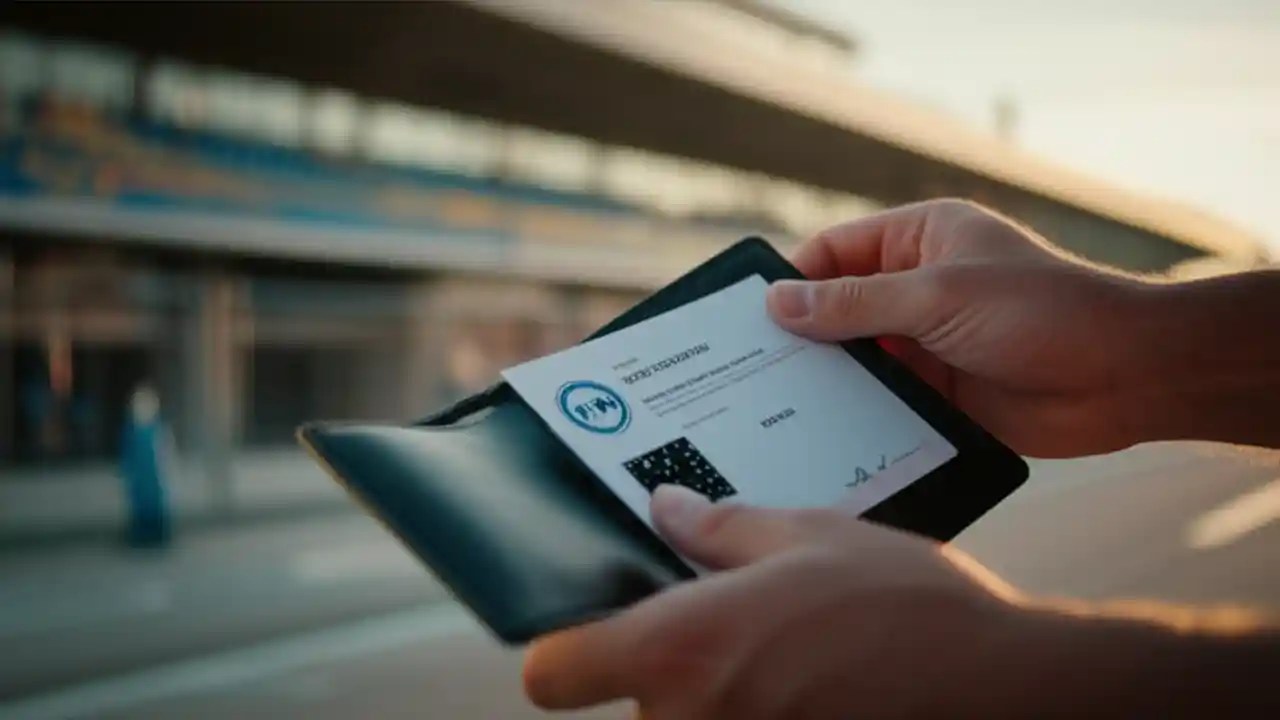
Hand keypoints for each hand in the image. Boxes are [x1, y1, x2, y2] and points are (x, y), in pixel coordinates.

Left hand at [523, 485, 1026, 719]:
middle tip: (729, 628)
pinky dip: (758, 713)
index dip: (562, 651)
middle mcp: (692, 719)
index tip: (589, 633)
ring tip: (781, 655)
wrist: (1006, 690)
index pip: (552, 673)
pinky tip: (808, 683)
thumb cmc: (909, 607)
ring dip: (715, 696)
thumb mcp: (807, 536)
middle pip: (627, 703)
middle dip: (664, 670)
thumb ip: (719, 528)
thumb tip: (664, 510)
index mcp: (682, 647)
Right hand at [766, 199, 1154, 457]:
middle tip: (750, 367)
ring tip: (776, 403)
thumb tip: (779, 302)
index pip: (835, 252)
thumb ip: (855, 303)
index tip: (748, 317)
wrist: (1126, 378)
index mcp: (920, 239)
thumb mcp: (937, 296)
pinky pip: (884, 399)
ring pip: (858, 358)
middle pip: (838, 307)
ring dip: (829, 377)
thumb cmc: (1045, 311)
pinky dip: (858, 412)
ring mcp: (928, 342)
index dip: (792, 280)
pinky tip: (824, 430)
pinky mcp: (940, 392)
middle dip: (803, 334)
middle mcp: (918, 287)